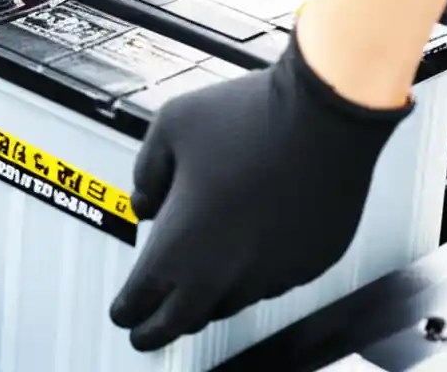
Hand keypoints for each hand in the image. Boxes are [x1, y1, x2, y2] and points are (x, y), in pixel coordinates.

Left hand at [109, 37, 410, 350]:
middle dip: (158, 329)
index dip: (127, 309)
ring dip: (207, 299)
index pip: (142, 298)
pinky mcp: (308, 265)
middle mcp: (225, 271)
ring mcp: (271, 273)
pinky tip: (249, 249)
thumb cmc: (249, 117)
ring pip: (229, 302)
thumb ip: (147, 172)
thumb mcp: (170, 127)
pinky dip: (253, 272)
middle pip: (182, 320)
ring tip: (195, 291)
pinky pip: (272, 280)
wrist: (324, 114)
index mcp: (181, 244)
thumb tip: (145, 203)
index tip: (122, 314)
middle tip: (145, 334)